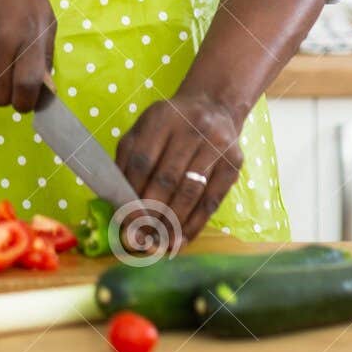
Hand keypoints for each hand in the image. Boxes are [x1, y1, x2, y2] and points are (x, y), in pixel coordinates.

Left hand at [115, 91, 243, 242]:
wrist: (215, 106)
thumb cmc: (170, 125)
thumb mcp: (145, 130)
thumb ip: (127, 160)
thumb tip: (117, 203)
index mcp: (160, 118)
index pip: (142, 161)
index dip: (132, 194)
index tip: (124, 221)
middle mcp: (191, 127)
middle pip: (167, 178)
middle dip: (151, 213)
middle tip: (141, 239)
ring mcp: (216, 144)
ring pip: (190, 192)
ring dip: (173, 223)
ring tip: (160, 245)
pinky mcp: (233, 162)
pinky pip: (212, 200)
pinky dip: (195, 223)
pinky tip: (182, 239)